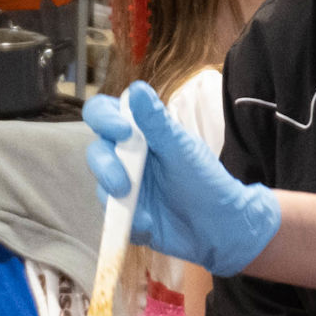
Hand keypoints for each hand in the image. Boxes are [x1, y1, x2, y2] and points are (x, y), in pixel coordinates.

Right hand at [83, 87, 280, 274]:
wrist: (219, 226)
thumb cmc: (204, 180)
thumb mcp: (181, 148)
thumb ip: (156, 122)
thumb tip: (137, 89)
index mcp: (138, 133)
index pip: (104, 113)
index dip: (103, 118)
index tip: (121, 131)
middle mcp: (126, 157)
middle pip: (96, 151)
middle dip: (105, 166)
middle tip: (122, 183)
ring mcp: (123, 186)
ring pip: (100, 185)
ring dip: (115, 196)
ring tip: (143, 210)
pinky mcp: (125, 214)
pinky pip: (113, 216)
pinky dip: (128, 220)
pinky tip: (149, 223)